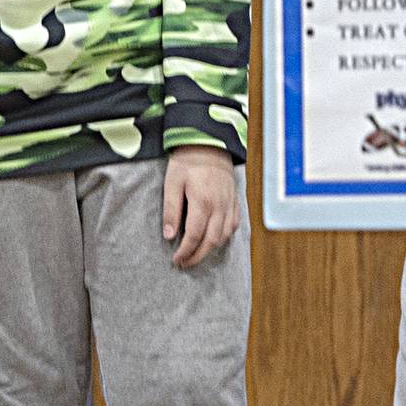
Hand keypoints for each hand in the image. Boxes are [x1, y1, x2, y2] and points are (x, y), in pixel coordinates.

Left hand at [163, 145, 240, 267]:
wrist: (210, 142)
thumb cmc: (188, 161)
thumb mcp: (172, 183)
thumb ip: (172, 210)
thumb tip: (170, 235)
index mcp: (202, 202)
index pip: (195, 236)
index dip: (186, 252)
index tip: (176, 259)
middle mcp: (219, 206)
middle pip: (211, 241)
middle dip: (198, 256)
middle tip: (185, 263)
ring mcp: (229, 204)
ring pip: (224, 236)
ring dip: (211, 249)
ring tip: (197, 253)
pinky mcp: (235, 200)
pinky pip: (234, 225)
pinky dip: (225, 236)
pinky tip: (215, 239)